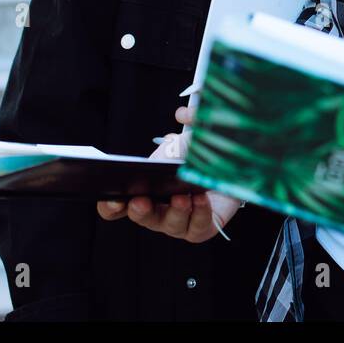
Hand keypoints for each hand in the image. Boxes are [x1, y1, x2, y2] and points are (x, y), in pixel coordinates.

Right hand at [96, 106, 241, 242]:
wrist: (233, 171)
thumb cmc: (202, 158)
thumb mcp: (193, 138)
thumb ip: (190, 120)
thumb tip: (182, 114)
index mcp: (143, 188)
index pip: (117, 205)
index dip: (110, 205)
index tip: (111, 196)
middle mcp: (158, 209)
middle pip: (142, 216)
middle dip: (140, 210)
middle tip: (140, 200)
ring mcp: (179, 222)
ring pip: (171, 223)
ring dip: (175, 210)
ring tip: (181, 196)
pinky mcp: (202, 228)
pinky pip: (197, 226)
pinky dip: (199, 212)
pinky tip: (201, 198)